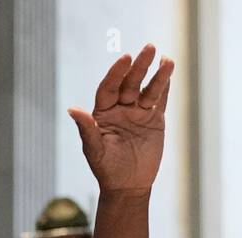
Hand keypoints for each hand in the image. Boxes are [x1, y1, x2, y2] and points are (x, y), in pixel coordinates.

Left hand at [68, 44, 172, 195]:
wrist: (127, 186)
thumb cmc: (106, 170)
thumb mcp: (94, 150)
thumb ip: (86, 129)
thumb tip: (72, 109)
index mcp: (103, 112)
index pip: (109, 87)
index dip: (116, 73)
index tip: (125, 58)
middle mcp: (120, 108)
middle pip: (130, 83)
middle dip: (139, 66)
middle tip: (149, 48)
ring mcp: (138, 113)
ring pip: (148, 89)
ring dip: (157, 75)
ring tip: (166, 60)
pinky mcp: (154, 121)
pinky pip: (159, 100)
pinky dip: (165, 87)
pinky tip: (169, 71)